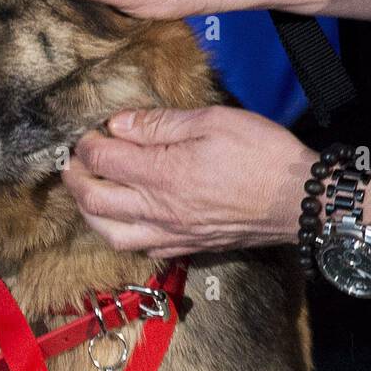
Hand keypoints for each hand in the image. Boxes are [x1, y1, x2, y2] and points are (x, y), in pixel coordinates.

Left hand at [63, 105, 313, 257]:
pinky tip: (123, 219)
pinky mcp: (184, 248)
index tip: (88, 132)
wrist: (297, 202)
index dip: (87, 143)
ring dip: (90, 213)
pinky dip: (120, 234)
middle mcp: (157, 210)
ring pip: (109, 233)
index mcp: (161, 174)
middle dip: (75, 178)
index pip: (103, 159)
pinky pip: (139, 249)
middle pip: (94, 201)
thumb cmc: (260, 154)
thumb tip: (120, 124)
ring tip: (89, 192)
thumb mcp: (212, 121)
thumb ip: (160, 124)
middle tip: (73, 162)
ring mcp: (169, 234)